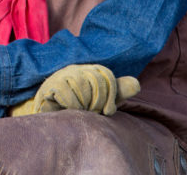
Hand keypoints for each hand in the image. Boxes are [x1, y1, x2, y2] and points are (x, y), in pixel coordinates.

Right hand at [11, 64, 139, 116]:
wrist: (50, 117)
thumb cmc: (79, 110)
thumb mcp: (102, 101)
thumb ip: (117, 92)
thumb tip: (136, 84)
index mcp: (90, 71)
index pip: (106, 75)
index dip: (111, 95)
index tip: (108, 111)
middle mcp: (77, 69)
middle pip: (96, 80)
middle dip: (97, 102)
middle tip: (91, 112)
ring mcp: (62, 75)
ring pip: (82, 86)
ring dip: (83, 105)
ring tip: (79, 111)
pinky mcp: (51, 86)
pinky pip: (67, 93)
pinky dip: (71, 105)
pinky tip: (67, 110)